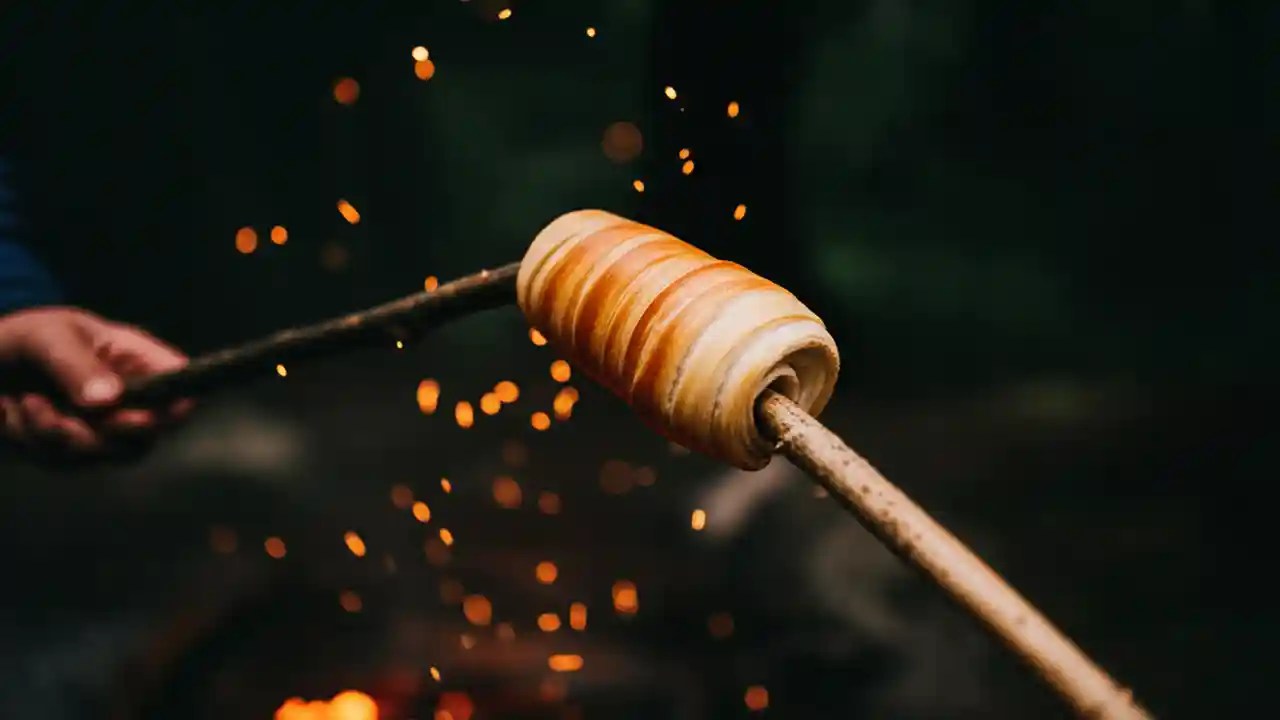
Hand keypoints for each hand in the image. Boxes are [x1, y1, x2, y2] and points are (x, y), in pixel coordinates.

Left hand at [0, 306, 190, 455]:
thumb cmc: (23, 338)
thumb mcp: (47, 338)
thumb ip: (77, 366)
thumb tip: (110, 400)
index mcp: (134, 358)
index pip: (176, 381)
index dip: (174, 404)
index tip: (144, 418)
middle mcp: (128, 397)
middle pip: (145, 435)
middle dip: (99, 433)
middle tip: (60, 419)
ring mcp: (102, 427)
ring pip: (100, 454)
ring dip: (54, 434)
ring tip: (26, 402)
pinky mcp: (73, 449)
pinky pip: (64, 462)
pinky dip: (34, 442)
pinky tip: (16, 412)